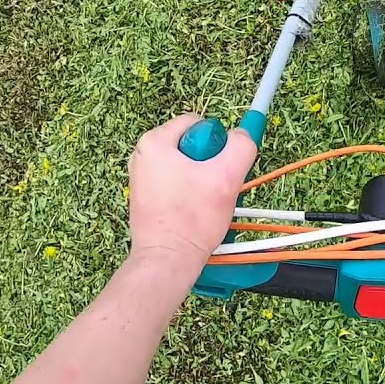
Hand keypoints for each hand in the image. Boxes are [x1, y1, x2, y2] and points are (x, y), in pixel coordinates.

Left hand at [127, 114, 256, 276]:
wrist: (167, 259)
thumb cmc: (192, 220)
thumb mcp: (227, 178)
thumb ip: (241, 147)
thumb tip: (242, 135)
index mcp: (155, 142)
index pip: (199, 124)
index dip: (218, 145)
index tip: (219, 170)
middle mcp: (143, 155)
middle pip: (193, 146)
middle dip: (210, 165)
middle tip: (213, 189)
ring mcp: (142, 177)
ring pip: (187, 167)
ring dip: (202, 182)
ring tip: (203, 204)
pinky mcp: (145, 196)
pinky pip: (177, 183)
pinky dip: (190, 195)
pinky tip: (193, 213)